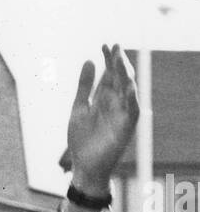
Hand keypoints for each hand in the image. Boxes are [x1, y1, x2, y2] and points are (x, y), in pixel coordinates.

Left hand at [60, 44, 138, 193]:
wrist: (83, 166)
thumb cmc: (82, 139)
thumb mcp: (79, 108)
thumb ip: (84, 86)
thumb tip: (89, 60)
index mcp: (103, 99)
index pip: (109, 74)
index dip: (108, 59)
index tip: (104, 45)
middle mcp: (114, 103)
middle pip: (119, 78)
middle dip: (118, 62)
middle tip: (114, 46)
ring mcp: (121, 114)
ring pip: (127, 90)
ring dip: (125, 75)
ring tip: (120, 60)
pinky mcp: (125, 127)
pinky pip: (132, 110)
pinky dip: (131, 98)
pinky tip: (128, 86)